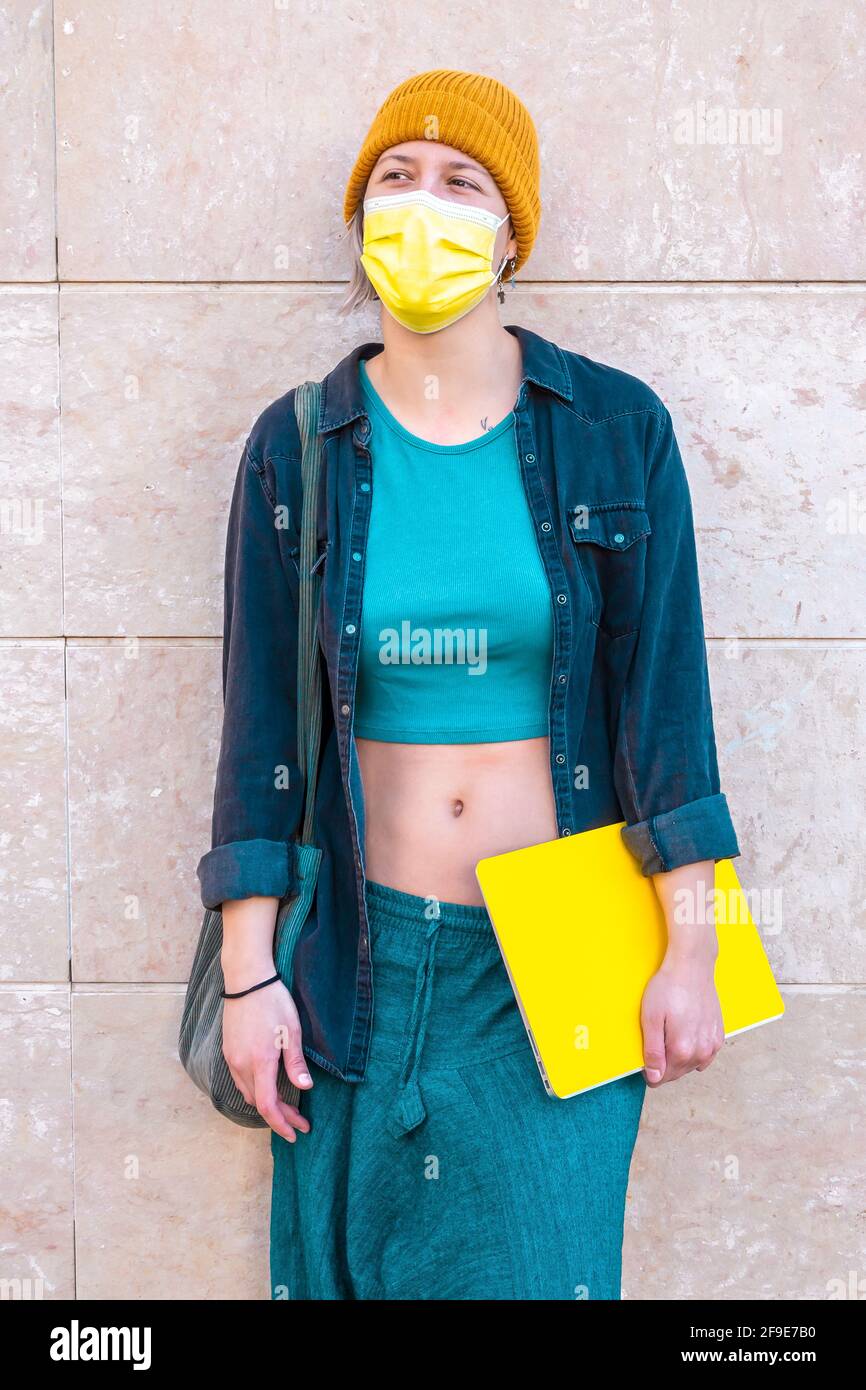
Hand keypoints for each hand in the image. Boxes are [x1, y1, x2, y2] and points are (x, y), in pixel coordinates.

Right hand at [222, 974, 313, 1140]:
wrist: (246, 980)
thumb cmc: (273, 1001)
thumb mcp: (291, 1031)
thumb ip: (295, 1063)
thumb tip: (304, 1087)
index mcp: (260, 1062)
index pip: (268, 1106)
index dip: (282, 1124)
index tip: (295, 1133)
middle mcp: (241, 1065)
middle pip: (258, 1103)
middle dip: (279, 1116)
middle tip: (299, 1119)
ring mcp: (231, 1058)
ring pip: (247, 1093)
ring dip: (266, 1103)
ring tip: (286, 1104)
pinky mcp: (228, 1050)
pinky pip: (240, 1080)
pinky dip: (255, 1090)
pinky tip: (268, 1084)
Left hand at [640, 948, 723, 1086]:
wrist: (692, 966)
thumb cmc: (669, 987)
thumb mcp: (651, 1018)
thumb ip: (653, 1052)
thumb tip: (654, 1078)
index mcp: (682, 1050)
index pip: (662, 1078)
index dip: (650, 1070)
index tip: (646, 1054)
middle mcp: (701, 1051)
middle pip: (677, 1073)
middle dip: (665, 1064)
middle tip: (658, 1038)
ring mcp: (713, 1044)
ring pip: (692, 1065)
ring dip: (680, 1057)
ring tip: (672, 1033)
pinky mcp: (719, 1035)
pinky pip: (705, 1055)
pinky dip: (695, 1050)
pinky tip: (687, 1033)